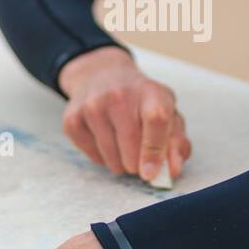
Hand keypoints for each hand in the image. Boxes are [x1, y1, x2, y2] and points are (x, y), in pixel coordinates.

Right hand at [58, 46, 191, 182]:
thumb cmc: (142, 101)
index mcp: (150, 92)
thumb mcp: (168, 112)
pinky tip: (106, 140)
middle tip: (140, 160)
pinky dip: (103, 158)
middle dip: (138, 164)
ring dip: (121, 164)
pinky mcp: (72, 119)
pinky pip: (93, 156)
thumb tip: (172, 171)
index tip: (151, 174)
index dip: (155, 150)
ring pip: (111, 157)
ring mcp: (92, 106)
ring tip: (124, 148)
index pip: (156, 120)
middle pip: (131, 145)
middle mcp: (119, 95)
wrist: (101, 74)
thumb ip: (177, 142)